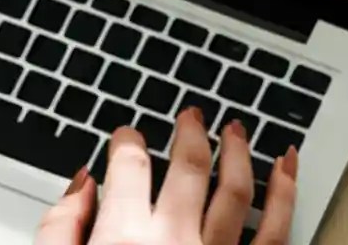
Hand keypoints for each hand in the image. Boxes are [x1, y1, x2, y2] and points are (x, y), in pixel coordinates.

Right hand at [37, 110, 298, 244]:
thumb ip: (60, 229)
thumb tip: (80, 185)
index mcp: (122, 238)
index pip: (129, 166)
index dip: (127, 142)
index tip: (126, 136)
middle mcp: (173, 241)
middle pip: (189, 165)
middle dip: (189, 132)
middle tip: (191, 115)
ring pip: (237, 187)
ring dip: (238, 149)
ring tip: (237, 129)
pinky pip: (276, 229)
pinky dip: (286, 191)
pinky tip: (288, 165)